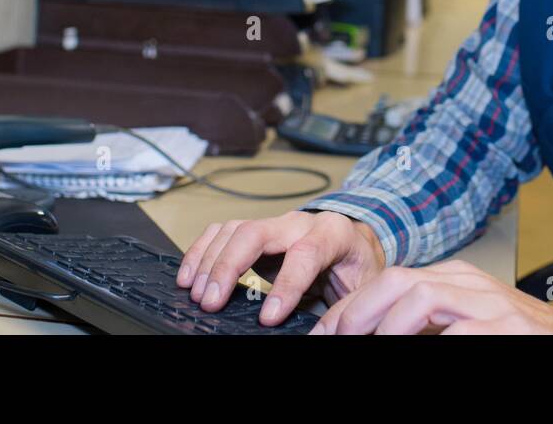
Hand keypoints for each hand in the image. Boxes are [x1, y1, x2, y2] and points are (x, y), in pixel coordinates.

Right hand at [177, 210, 386, 325]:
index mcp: (333, 233)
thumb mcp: (361, 287)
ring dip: (210, 262)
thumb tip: (325, 330)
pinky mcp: (258, 231)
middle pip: (257, 232)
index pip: (305, 253)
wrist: (356, 247)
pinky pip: (223, 231)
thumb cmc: (358, 269)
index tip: (268, 318)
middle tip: (213, 302)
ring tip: (199, 295)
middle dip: (230, 267)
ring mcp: (276, 224)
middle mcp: (300, 222)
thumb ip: (344, 304)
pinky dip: (201, 251)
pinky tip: (191, 275)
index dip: (285, 285)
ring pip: (234, 230)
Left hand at [310, 259, 552, 333]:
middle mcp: (469, 283)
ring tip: (371, 348)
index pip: (388, 280)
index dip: (349, 308)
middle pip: (398, 279)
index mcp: (454, 279)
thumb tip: (370, 333)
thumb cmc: (518, 339)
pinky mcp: (509, 328)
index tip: (324, 335)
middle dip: (356, 312)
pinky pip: (462, 331)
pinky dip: (433, 346)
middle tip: (336, 341)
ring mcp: (491, 303)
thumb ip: (424, 326)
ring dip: (387, 328)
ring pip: (421, 296)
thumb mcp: (463, 325)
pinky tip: (418, 357)